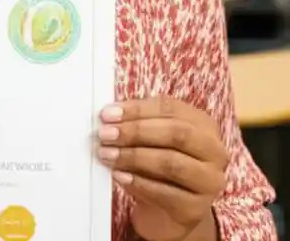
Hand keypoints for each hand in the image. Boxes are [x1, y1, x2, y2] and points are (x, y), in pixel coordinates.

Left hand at [98, 97, 227, 239]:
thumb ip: (135, 123)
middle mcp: (214, 151)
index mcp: (203, 125)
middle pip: (177, 134)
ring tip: (107, 155)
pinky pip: (166, 194)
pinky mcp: (196, 208)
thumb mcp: (150, 140)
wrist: (166, 210)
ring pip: (172, 163)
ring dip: (134, 157)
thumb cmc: (156, 166)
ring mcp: (209, 181)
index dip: (136, 110)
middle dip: (136, 132)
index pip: (170, 109)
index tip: (107, 114)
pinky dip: (139, 183)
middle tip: (105, 134)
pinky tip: (119, 176)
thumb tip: (109, 117)